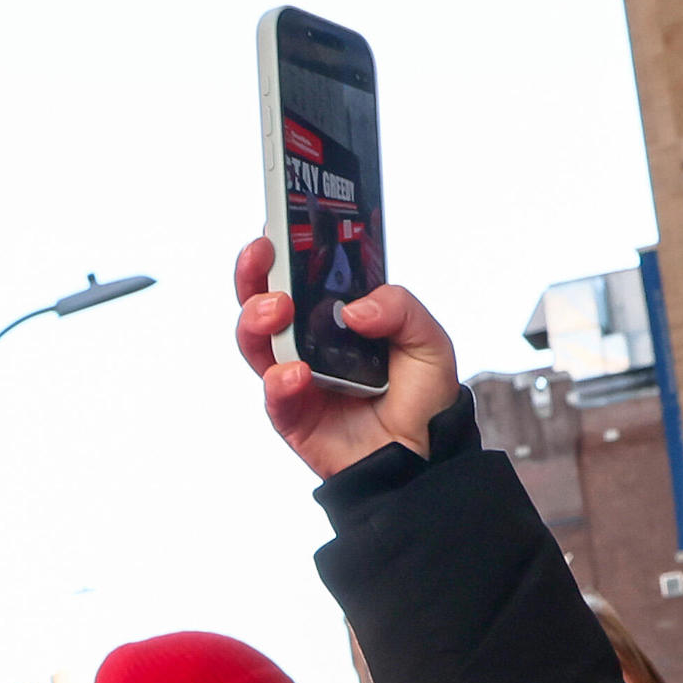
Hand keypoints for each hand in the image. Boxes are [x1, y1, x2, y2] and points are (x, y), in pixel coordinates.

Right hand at [228, 236, 460, 478]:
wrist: (425, 459)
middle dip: (253, 272)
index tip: (276, 223)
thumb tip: (354, 309)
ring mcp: (296, 377)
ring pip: (254, 340)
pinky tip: (298, 373)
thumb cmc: (423, 399)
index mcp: (337, 315)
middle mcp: (309, 341)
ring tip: (278, 309)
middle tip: (263, 253)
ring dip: (256, 316)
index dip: (281, 247)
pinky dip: (279, 380)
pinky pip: (272, 394)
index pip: (299, 273)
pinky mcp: (292, 415)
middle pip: (262, 298)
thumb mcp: (429, 340)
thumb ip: (400, 308)